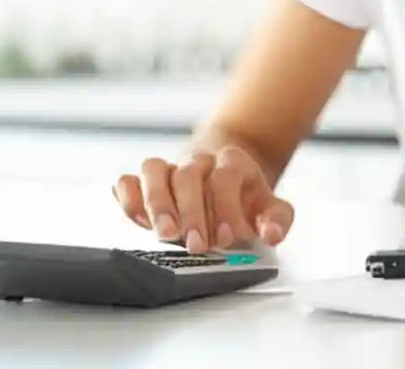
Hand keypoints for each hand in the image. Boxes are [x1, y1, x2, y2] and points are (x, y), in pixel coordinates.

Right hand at [112, 145, 294, 253]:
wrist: (226, 176)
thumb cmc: (244, 198)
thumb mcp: (270, 208)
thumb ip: (276, 220)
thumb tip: (272, 235)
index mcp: (231, 163)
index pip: (225, 178)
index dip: (226, 207)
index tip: (227, 237)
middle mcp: (198, 161)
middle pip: (188, 175)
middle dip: (192, 212)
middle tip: (196, 244)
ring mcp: (169, 169)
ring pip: (154, 171)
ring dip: (157, 203)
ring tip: (165, 234)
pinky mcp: (145, 183)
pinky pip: (128, 181)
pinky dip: (128, 198)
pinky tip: (138, 219)